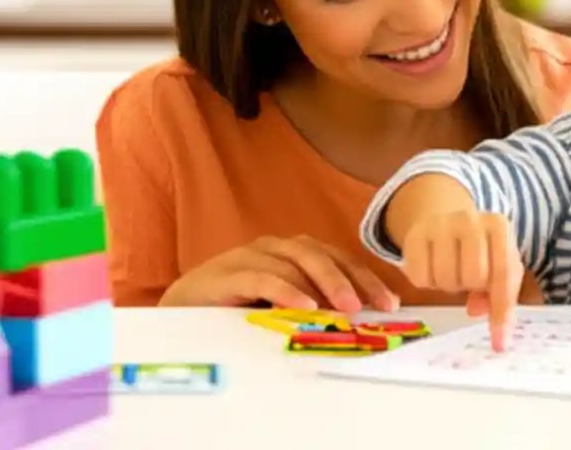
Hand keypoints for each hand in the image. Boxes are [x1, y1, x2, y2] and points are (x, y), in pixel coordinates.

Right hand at [159, 235, 399, 312]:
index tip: (391, 303)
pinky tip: (304, 306)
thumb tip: (358, 322)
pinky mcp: (228, 273)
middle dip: (351, 279)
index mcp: (292, 253)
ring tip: (345, 308)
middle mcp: (275, 248)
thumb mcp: (281, 306)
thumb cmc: (235, 308)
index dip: (366, 278)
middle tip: (372, 306)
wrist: (180, 308)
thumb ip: (313, 305)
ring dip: (324, 285)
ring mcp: (250, 256)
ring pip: (295, 262)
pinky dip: (286, 290)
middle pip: (320, 255)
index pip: (337, 258)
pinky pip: (263, 277)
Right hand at [402, 209, 522, 350]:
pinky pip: (420, 278)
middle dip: (471, 288)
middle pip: (474, 276)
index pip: (504, 273)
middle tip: (467, 281)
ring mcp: (439, 224)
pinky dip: (426, 283)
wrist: (442, 217)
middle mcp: (469, 219)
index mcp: (498, 226)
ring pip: (446, 279)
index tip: (500, 343)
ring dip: (448, 286)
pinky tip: (431, 269)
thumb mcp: (497, 263)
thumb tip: (481, 313)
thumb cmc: (478, 248)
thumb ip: (501, 291)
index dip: (502, 311)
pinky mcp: (414, 235)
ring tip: (450, 272)